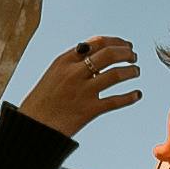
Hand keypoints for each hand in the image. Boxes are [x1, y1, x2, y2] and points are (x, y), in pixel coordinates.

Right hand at [16, 36, 141, 136]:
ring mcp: (82, 92)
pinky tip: (137, 94)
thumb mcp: (53, 74)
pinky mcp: (89, 110)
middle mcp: (74, 73)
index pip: (97, 43)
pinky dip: (130, 96)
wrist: (32, 126)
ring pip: (116, 75)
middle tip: (133, 56)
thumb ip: (73, 63)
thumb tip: (99, 53)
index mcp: (64, 61)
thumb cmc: (42, 101)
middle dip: (126, 53)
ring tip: (136, 72)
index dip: (116, 41)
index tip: (125, 45)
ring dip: (131, 71)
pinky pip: (116, 101)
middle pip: (109, 54)